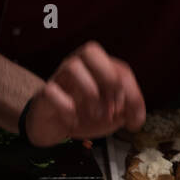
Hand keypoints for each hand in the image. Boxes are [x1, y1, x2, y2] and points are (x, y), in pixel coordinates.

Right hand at [24, 41, 145, 145]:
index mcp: (98, 68)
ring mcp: (59, 78)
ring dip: (90, 92)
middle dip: (110, 78)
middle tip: (115, 106)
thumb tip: (135, 115)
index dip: (132, 93)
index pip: (120, 69)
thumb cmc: (83, 115)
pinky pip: (52, 91)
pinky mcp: (44, 95)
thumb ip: (126, 112)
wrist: (52, 127)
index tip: (135, 119)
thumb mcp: (111, 115)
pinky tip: (73, 120)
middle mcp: (78, 66)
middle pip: (92, 51)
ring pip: (72, 67)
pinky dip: (66, 106)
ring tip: (96, 114)